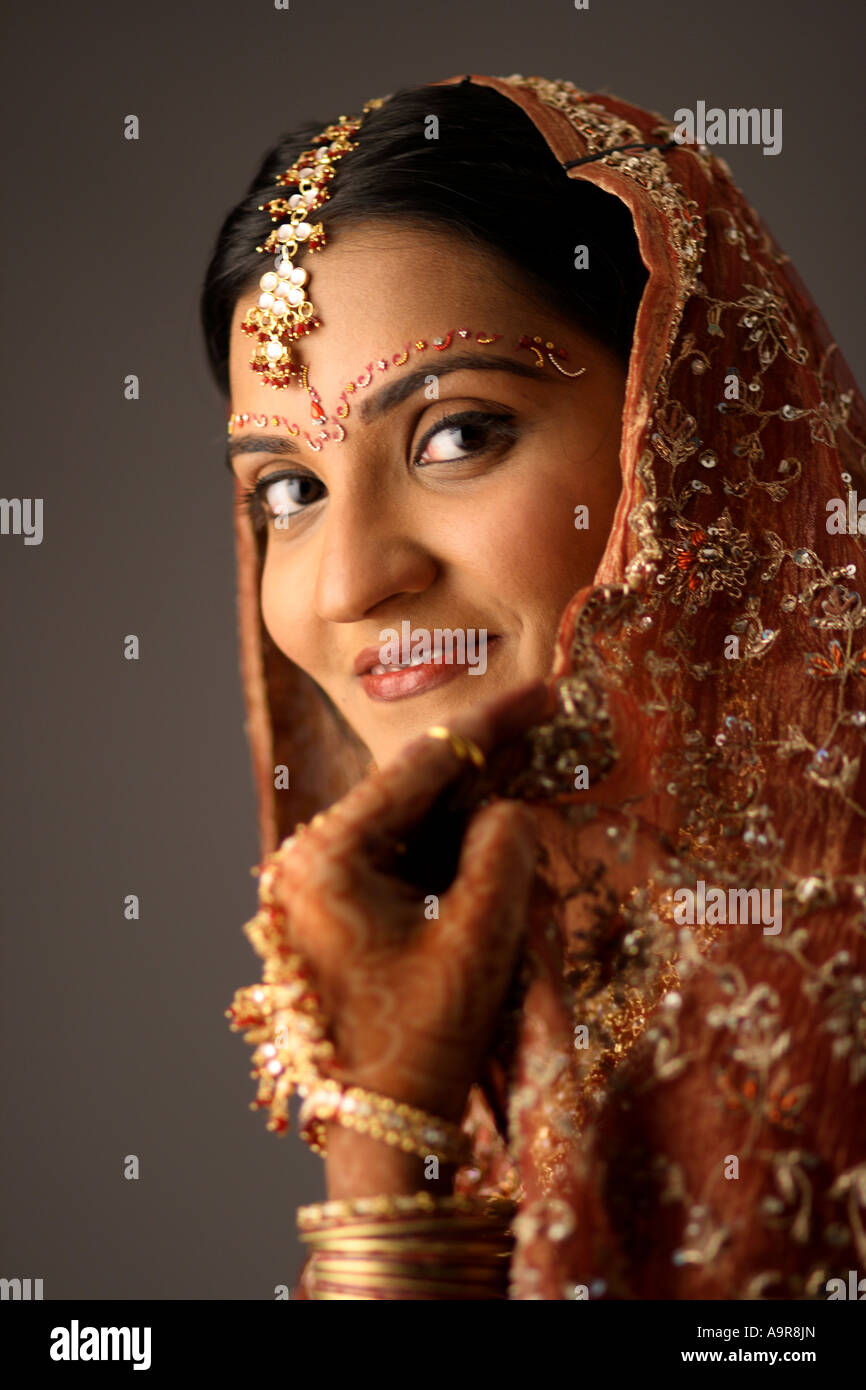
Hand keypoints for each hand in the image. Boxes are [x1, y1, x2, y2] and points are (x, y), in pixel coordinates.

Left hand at [270, 680, 548, 1122]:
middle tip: (543, 722)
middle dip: (481, 763)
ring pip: (407, 824)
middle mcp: (309, 860)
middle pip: (410, 790)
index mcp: (329, 856)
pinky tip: (492, 836)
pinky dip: (447, 848)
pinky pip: (399, 860)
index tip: (543, 689)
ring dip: (467, 807)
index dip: (490, 725)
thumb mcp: (477, 940)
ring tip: (528, 774)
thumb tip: (510, 805)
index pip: (419, 768)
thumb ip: (503, 852)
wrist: (380, 1132)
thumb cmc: (422, 1041)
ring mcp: (317, 887)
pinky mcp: (336, 912)